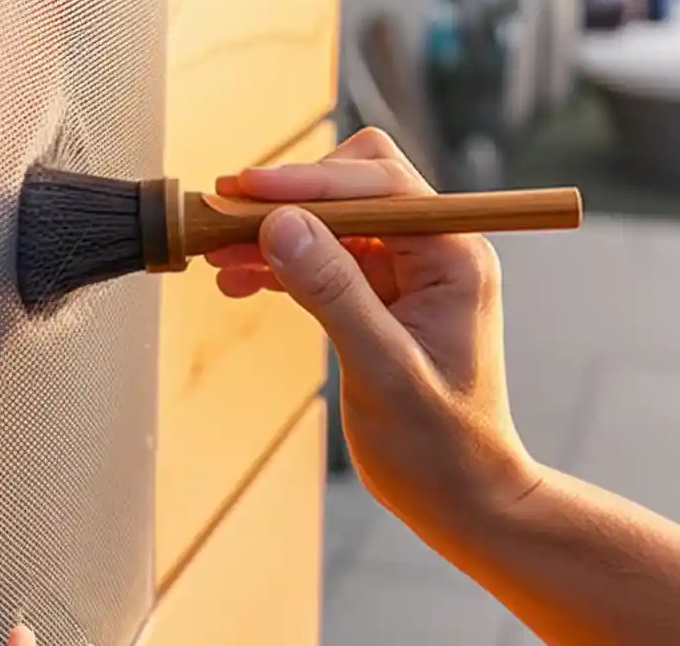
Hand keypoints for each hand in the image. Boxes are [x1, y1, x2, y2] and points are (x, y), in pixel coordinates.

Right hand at [209, 128, 539, 531]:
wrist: (462, 499)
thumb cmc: (440, 447)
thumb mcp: (382, 369)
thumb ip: (333, 292)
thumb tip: (281, 225)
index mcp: (454, 257)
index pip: (380, 185)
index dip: (309, 180)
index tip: (247, 187)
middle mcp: (435, 252)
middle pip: (355, 185)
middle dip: (290, 197)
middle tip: (227, 213)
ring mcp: (406, 273)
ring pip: (331, 220)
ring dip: (276, 230)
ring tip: (218, 250)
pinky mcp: (380, 296)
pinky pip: (324, 258)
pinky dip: (281, 262)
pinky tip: (239, 278)